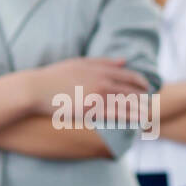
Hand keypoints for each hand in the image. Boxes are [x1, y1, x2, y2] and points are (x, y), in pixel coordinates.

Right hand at [25, 57, 150, 115]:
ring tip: (147, 117)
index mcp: (100, 70)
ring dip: (140, 111)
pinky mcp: (91, 111)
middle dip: (144, 99)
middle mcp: (102, 82)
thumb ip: (103, 62)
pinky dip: (130, 119)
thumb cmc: (55, 76)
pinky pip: (117, 116)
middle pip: (133, 91)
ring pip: (128, 105)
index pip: (131, 76)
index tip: (147, 89)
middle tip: (150, 105)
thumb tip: (124, 61)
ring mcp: (98, 97)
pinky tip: (136, 124)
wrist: (36, 89)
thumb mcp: (79, 63)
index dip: (142, 84)